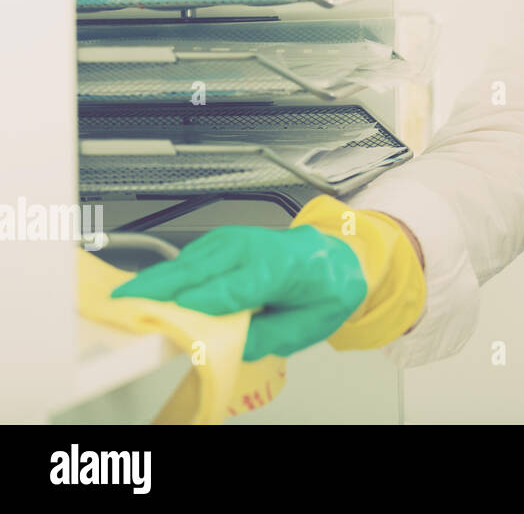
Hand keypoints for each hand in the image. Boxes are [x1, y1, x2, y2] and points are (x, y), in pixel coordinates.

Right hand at [112, 224, 367, 360]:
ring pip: (188, 260)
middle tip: (122, 308)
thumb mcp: (303, 328)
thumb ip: (263, 338)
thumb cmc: (322, 292)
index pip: (234, 286)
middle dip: (161, 287)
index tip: (168, 318)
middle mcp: (255, 247)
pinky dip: (166, 275)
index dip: (200, 303)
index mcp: (282, 267)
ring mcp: (236, 240)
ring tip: (124, 304)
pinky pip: (188, 259)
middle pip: (201, 267)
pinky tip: (147, 293)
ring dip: (156, 280)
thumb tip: (224, 348)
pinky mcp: (221, 242)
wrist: (336, 258)